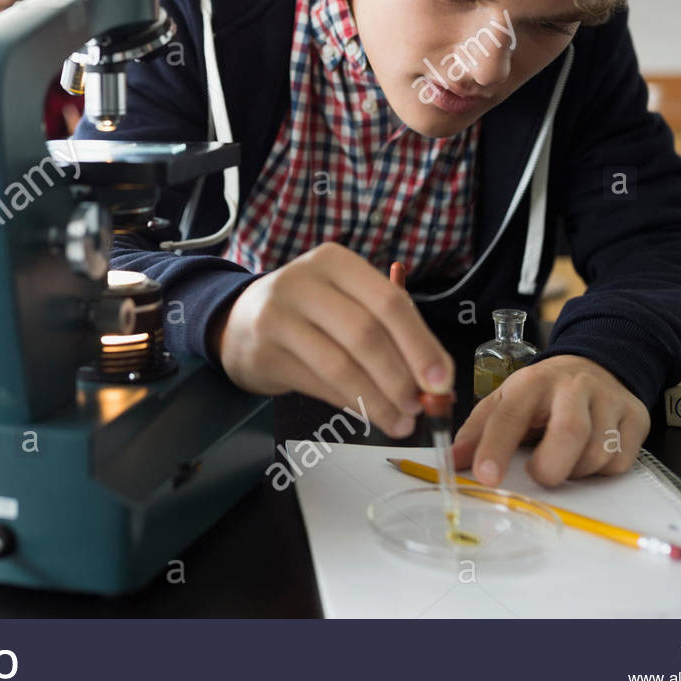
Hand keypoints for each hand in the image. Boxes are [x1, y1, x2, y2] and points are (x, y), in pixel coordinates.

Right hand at [209, 242, 453, 437]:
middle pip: (366, 334)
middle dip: (400, 377)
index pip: (389, 302)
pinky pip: (319, 384)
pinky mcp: (264, 352)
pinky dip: (351, 405)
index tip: (441, 381)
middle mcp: (303, 282)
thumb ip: (390, 330)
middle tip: (420, 407)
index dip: (421, 345)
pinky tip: (370, 415)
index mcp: (335, 261)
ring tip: (400, 420)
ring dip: (377, 400)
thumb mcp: (345, 300)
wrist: (239, 323)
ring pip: (341, 365)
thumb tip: (435, 380)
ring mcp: (278, 315)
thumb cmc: (309, 313)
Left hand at [451, 354, 649, 487]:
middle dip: (550, 467)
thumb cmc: (544, 392)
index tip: (485, 476)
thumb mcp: (506, 400)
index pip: (509, 416)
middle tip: (539, 473)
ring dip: (575, 471)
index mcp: (531, 382)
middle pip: (568, 435)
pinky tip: (587, 455)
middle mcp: (573, 386)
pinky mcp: (636, 417)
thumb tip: (451, 461)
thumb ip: (477, 430)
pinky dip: (599, 470)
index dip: (495, 448)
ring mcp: (609, 400)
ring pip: (597, 454)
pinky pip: (620, 462)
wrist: (596, 365)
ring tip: (563, 458)